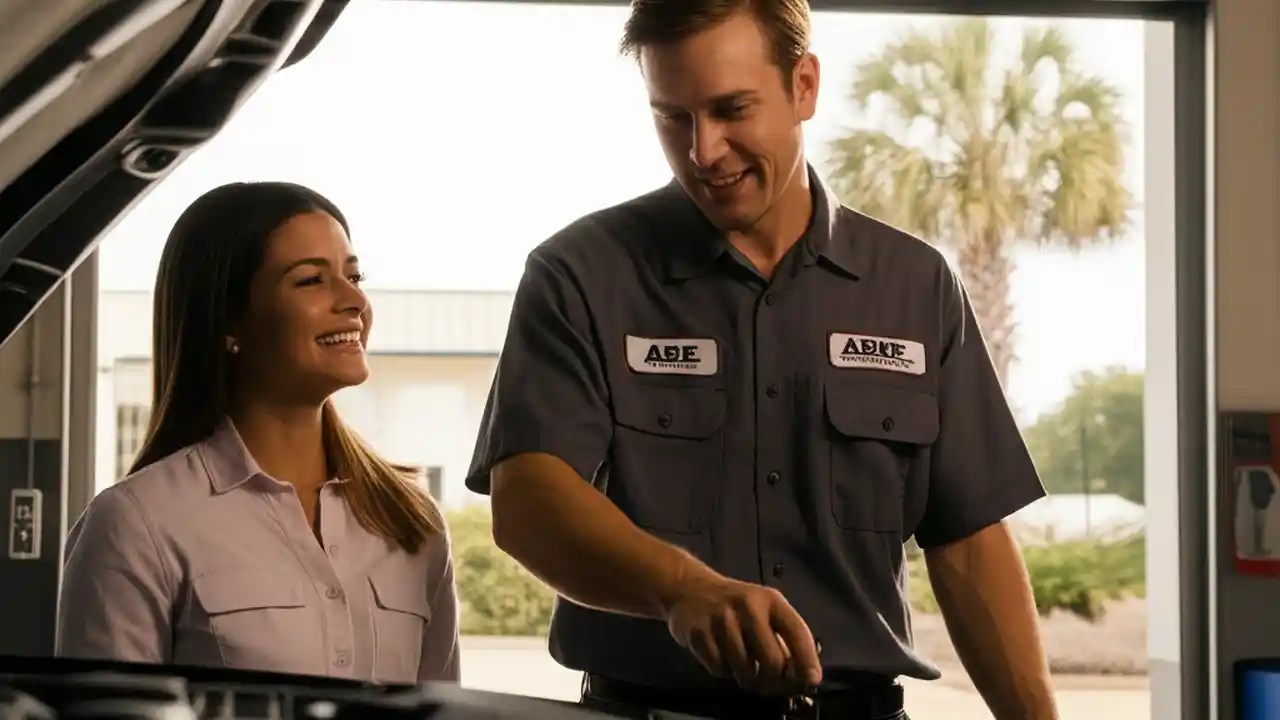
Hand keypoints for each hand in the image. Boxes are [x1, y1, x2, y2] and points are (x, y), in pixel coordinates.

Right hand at [663, 568, 822, 695]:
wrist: (689, 588)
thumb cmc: (734, 604)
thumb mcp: (762, 608)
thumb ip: (782, 636)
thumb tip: (800, 675)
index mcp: (770, 600)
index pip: (797, 632)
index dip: (807, 659)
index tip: (812, 679)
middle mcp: (747, 607)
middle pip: (772, 661)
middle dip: (773, 681)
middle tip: (769, 684)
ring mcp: (721, 620)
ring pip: (745, 670)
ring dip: (746, 677)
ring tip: (742, 666)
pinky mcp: (698, 633)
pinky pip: (719, 669)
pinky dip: (723, 671)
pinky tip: (721, 655)